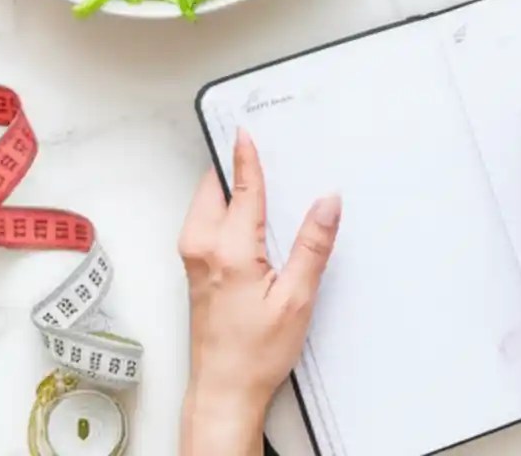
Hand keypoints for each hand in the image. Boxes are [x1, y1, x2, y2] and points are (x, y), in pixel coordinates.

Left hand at [178, 129, 341, 455]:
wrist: (224, 390)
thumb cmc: (254, 353)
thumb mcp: (297, 298)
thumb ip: (312, 245)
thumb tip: (327, 202)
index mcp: (228, 249)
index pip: (242, 188)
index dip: (247, 156)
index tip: (247, 130)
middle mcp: (201, 247)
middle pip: (215, 187)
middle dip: (237, 167)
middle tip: (265, 150)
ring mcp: (193, 257)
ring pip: (208, 203)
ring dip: (231, 188)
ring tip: (265, 181)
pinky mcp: (194, 268)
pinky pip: (207, 221)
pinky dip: (226, 208)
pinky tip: (252, 216)